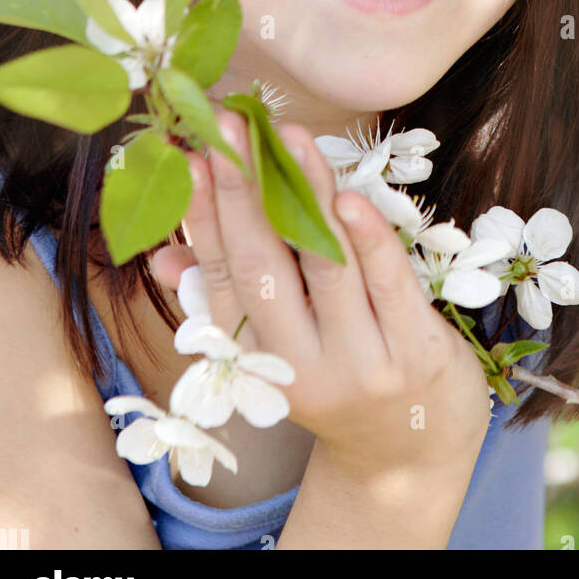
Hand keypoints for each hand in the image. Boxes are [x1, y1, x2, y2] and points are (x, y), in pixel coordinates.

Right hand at [151, 109, 492, 482]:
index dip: (203, 214)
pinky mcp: (415, 352)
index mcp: (257, 363)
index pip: (220, 277)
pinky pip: (387, 285)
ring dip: (305, 194)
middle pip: (262, 266)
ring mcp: (360, 362)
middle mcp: (300, 367)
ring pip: (324, 265)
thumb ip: (224, 299)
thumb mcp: (278, 352)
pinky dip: (367, 238)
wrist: (411, 453)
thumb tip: (163, 253)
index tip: (191, 154)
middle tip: (228, 125)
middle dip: (242, 190)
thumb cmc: (339, 379)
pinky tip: (348, 196)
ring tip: (286, 137)